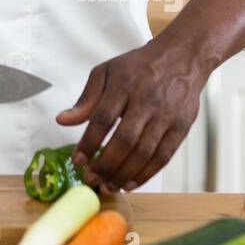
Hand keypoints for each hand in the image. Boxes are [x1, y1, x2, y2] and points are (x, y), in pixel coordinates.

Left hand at [54, 41, 206, 192]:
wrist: (181, 58)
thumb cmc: (138, 67)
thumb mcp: (106, 72)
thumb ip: (86, 99)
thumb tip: (62, 120)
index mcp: (124, 84)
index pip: (103, 118)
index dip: (89, 142)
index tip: (78, 161)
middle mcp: (146, 100)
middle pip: (124, 140)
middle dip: (106, 165)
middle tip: (91, 179)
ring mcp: (166, 115)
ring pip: (144, 152)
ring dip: (124, 174)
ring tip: (108, 186)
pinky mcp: (181, 127)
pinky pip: (163, 157)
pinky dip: (146, 174)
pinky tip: (130, 183)